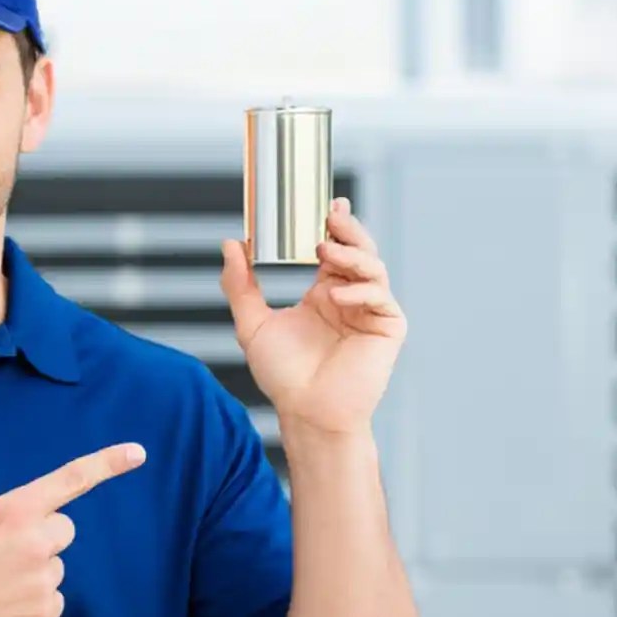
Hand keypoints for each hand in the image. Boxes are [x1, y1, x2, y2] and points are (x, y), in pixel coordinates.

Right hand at [0, 442, 146, 616]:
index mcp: (14, 511)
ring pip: (54, 566)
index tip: (137, 452)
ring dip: (34, 572)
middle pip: (63, 529)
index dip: (106, 464)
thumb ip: (8, 514)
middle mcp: (34, 542)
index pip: (69, 480)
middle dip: (42, 537)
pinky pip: (53, 599)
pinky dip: (33, 602)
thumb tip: (33, 522)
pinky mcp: (44, 613)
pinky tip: (3, 604)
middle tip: (5, 553)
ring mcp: (42, 581)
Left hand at [220, 197, 406, 436]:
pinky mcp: (386, 328)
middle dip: (349, 229)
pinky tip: (336, 295)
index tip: (326, 203)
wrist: (307, 412)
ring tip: (326, 250)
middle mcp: (349, 297)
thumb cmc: (284, 376)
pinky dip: (360, 292)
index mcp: (324, 292)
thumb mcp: (252, 324)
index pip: (333, 248)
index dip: (334, 225)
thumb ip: (240, 285)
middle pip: (358, 250)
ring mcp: (370, 311)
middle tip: (332, 215)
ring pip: (373, 267)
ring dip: (352, 254)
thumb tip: (230, 244)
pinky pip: (381, 298)